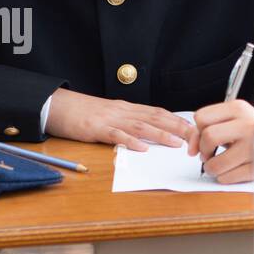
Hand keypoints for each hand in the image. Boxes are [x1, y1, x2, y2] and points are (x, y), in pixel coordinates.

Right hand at [46, 88, 192, 150]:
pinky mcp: (96, 128)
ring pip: (140, 126)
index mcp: (128, 108)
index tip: (194, 129)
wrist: (58, 105)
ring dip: (160, 134)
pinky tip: (142, 148)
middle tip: (195, 137)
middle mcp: (123, 111)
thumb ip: (130, 122)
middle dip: (177, 127)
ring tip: (176, 143)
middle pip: (155, 118)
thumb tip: (151, 133)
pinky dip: (130, 141)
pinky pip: (115, 135)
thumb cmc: (85, 113)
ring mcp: (110, 119)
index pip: (159, 113)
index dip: (177, 120)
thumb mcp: (112, 115)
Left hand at [186, 99, 253, 183]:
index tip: (202, 140)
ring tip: (219, 166)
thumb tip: (191, 148)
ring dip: (212, 168)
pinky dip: (224, 177)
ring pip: (216, 163)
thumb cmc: (253, 131)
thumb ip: (210, 127)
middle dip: (204, 150)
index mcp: (239, 108)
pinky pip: (228, 177)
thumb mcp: (234, 119)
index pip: (202, 117)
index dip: (198, 131)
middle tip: (208, 155)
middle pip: (208, 137)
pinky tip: (232, 171)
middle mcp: (248, 124)